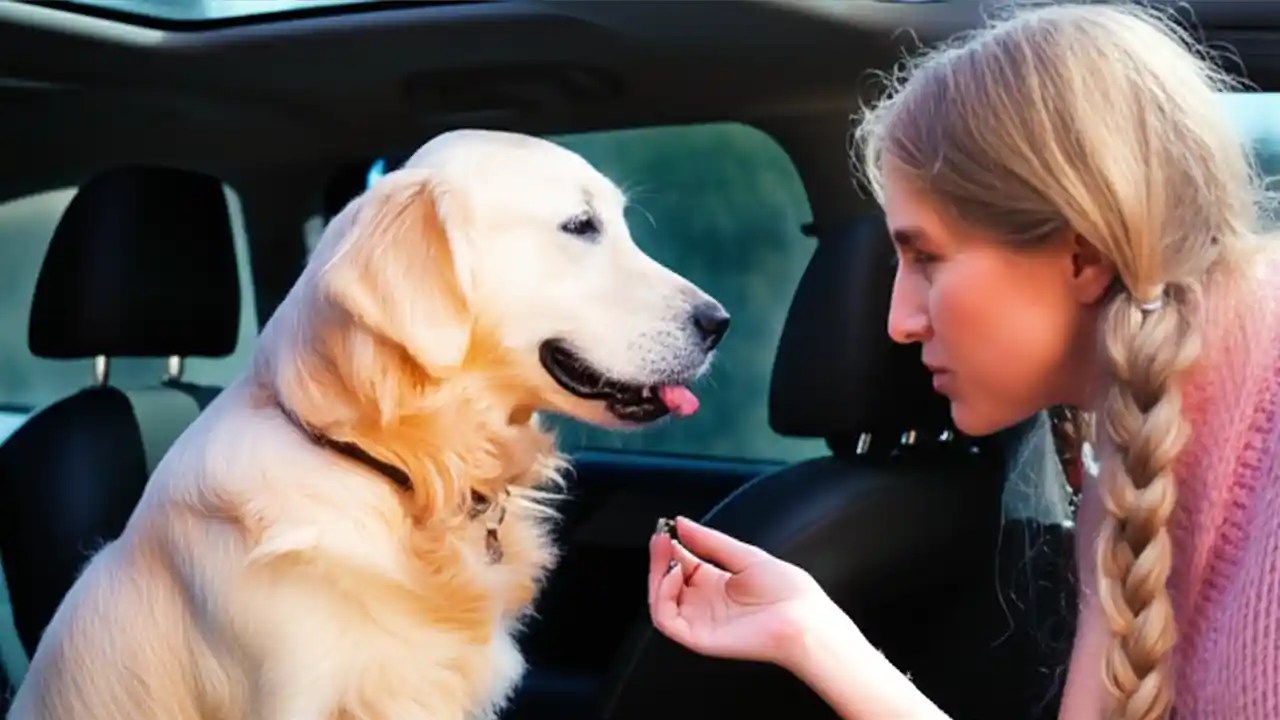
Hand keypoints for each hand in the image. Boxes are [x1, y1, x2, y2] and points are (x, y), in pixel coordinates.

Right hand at [646, 516, 848, 670]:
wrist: (804, 619)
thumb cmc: (788, 592)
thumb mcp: (745, 555)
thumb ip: (709, 541)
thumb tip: (680, 523)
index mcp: (716, 584)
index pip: (680, 564)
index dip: (670, 547)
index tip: (665, 527)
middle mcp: (704, 604)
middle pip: (666, 582)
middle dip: (659, 557)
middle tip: (660, 536)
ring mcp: (700, 621)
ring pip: (659, 601)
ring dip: (655, 574)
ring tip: (665, 551)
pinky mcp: (698, 638)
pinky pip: (666, 619)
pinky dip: (662, 595)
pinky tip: (674, 574)